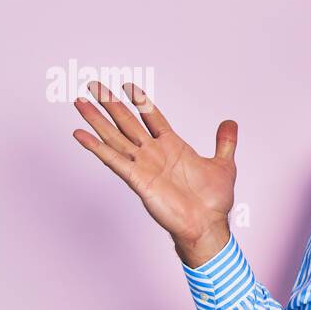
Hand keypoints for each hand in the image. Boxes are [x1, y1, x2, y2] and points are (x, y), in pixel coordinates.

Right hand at [72, 81, 237, 266]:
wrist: (207, 225)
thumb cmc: (213, 202)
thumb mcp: (224, 165)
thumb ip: (225, 142)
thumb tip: (231, 123)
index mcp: (173, 146)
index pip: (152, 117)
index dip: (140, 101)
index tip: (128, 85)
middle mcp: (154, 153)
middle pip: (127, 121)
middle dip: (110, 103)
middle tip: (94, 85)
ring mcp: (143, 165)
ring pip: (115, 136)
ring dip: (96, 119)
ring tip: (79, 102)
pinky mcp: (137, 179)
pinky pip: (113, 160)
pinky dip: (96, 147)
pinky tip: (80, 134)